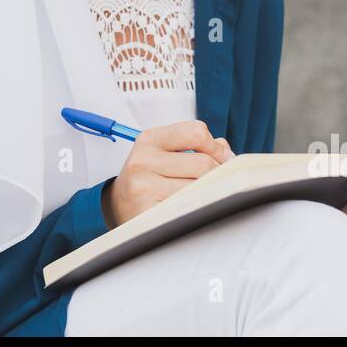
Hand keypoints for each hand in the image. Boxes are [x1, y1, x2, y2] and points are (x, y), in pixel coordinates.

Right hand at [101, 120, 233, 228]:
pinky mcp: (148, 214)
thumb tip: (227, 152)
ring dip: (210, 194)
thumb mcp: (165, 152)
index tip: (223, 159)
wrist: (119, 206)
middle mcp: (142, 161)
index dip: (216, 147)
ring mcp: (143, 188)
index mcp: (148, 140)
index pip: (196, 132)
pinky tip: (194, 210)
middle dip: (219, 174)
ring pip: (200, 188)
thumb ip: (196, 144)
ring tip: (205, 197)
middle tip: (221, 183)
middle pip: (203, 164)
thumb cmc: (150, 177)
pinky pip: (190, 209)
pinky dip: (198, 210)